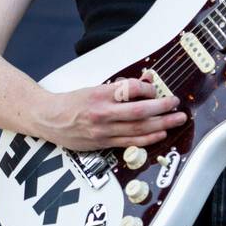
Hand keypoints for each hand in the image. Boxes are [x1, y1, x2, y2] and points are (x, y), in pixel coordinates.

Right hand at [37, 71, 187, 151]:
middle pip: (139, 111)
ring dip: (161, 125)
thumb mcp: (95, 88)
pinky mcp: (103, 143)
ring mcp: (103, 131)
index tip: (156, 90)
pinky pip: (130, 142)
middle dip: (163, 108)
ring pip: (138, 129)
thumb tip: (145, 82)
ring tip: (176, 120)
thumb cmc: (72, 102)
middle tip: (176, 104)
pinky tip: (160, 134)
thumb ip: (120, 88)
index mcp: (100, 94)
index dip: (148, 89)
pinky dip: (148, 138)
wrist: (48, 119)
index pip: (131, 89)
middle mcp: (102, 113)